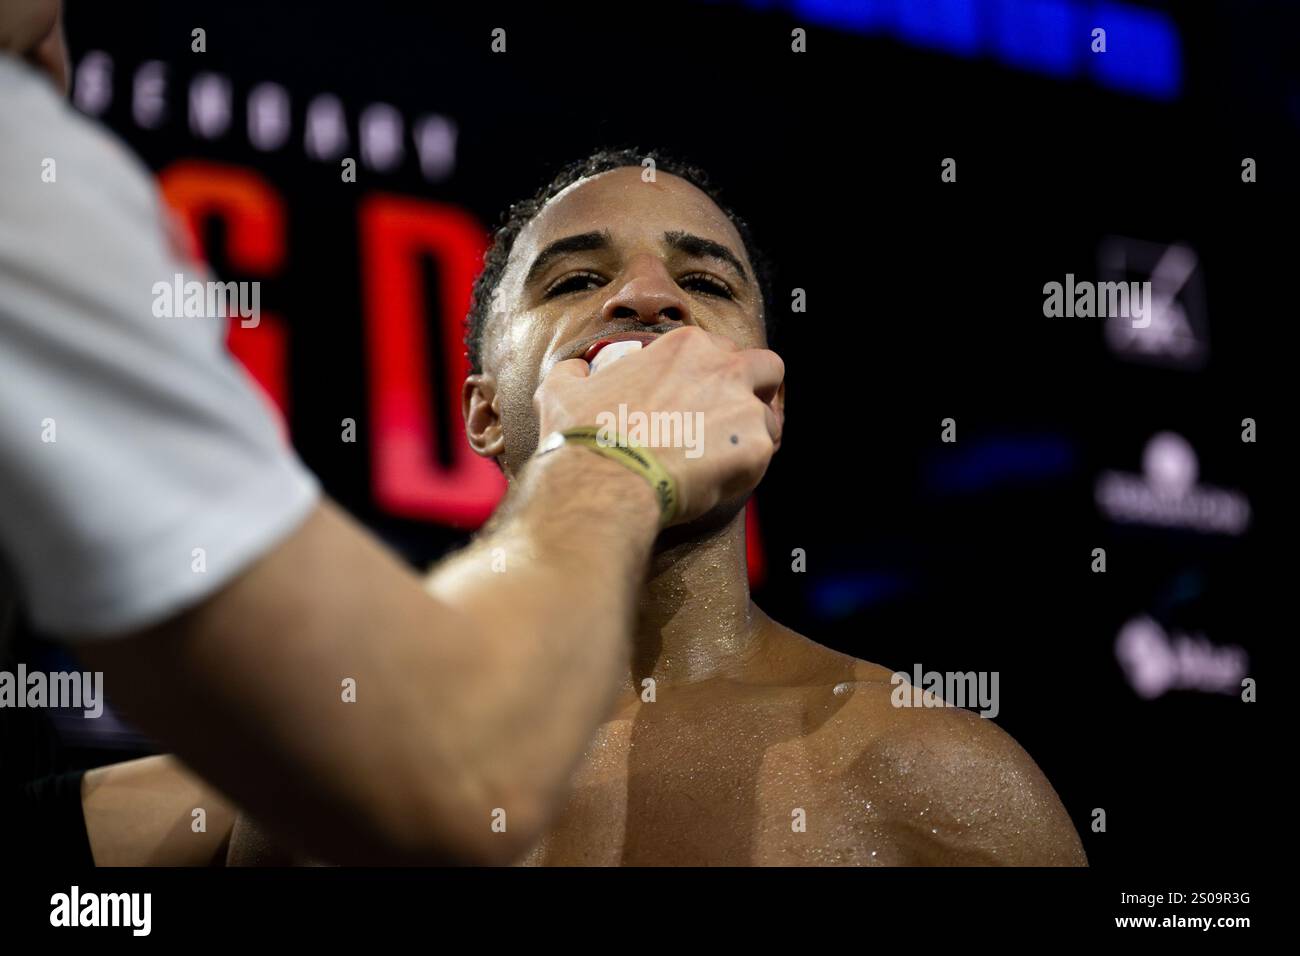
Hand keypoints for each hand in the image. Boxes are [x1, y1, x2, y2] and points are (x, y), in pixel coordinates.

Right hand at [533, 326, 783, 525]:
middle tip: (731, 420)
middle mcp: (721, 367)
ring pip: (769, 417)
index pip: (720, 350)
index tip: (700, 398)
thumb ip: (575, 372)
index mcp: (684, 347)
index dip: (714, 375)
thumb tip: (575, 370)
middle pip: (766, 368)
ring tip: (721, 460)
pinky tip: (719, 481)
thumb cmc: (584, 437)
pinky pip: (764, 455)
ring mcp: (743, 406)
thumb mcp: (563, 390)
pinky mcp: (754, 447)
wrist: (604, 482)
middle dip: (756, 391)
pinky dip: (747, 468)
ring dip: (751, 436)